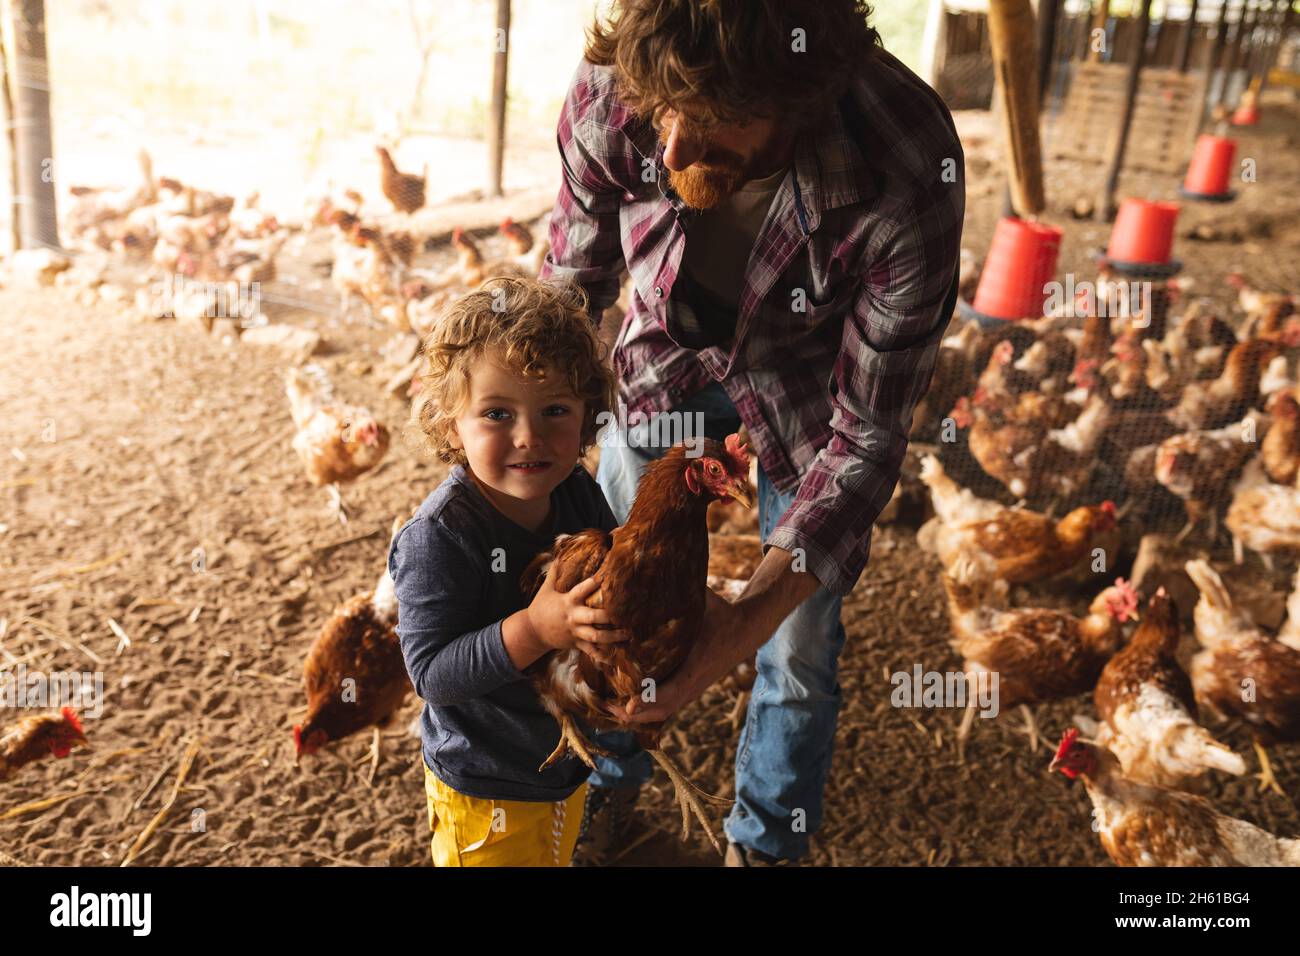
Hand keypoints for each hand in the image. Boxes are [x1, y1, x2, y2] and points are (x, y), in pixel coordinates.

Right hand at [525, 564, 628, 658]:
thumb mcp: (547, 588)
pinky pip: (592, 652)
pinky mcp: (577, 643)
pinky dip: (603, 656)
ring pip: (596, 636)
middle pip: (594, 617)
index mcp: (568, 601)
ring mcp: (576, 632)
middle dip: (610, 615)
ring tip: (628, 634)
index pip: (582, 589)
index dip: (594, 582)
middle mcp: (574, 617)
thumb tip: (560, 553)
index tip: (608, 575)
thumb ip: (556, 572)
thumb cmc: (542, 606)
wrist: (533, 631)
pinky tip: (616, 657)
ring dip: (613, 637)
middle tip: (627, 612)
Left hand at [603, 586, 740, 723]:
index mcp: (695, 666)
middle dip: (634, 712)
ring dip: (639, 714)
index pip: (670, 691)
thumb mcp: (704, 602)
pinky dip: (648, 709)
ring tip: (611, 708)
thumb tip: (653, 577)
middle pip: (662, 709)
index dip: (648, 700)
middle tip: (608, 707)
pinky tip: (628, 704)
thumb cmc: (721, 615)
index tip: (628, 704)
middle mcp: (693, 684)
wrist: (744, 632)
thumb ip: (681, 592)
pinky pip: (668, 706)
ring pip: (664, 711)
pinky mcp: (690, 689)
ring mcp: (692, 689)